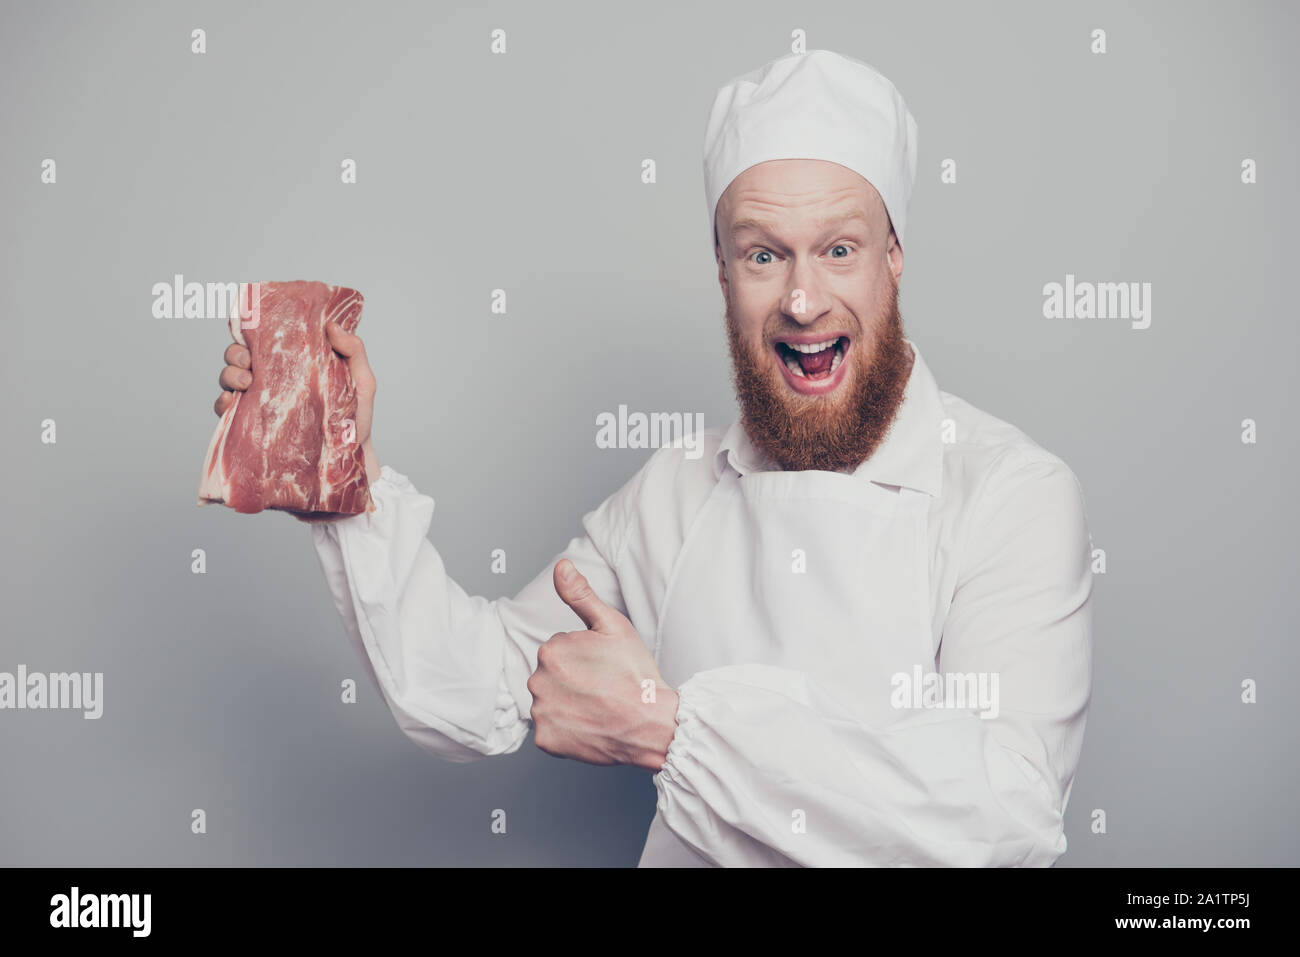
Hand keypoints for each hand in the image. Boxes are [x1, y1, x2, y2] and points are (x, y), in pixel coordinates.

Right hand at [213, 322, 380, 522]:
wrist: (350, 466)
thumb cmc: (355, 424)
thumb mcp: (362, 385)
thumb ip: (354, 352)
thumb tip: (332, 325)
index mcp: (293, 367)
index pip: (265, 343)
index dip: (252, 331)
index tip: (252, 329)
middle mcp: (272, 384)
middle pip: (240, 359)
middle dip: (236, 353)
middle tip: (248, 361)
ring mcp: (260, 407)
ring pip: (229, 381)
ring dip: (229, 375)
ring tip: (244, 381)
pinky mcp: (251, 431)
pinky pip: (225, 415)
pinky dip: (221, 404)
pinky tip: (230, 402)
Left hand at [527, 560, 678, 771]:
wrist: (652, 725)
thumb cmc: (636, 675)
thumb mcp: (613, 626)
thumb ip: (581, 595)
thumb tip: (561, 567)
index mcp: (551, 650)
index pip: (560, 650)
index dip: (584, 658)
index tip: (604, 668)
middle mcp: (537, 680)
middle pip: (551, 676)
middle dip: (572, 680)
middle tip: (602, 689)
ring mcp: (540, 712)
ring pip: (549, 701)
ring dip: (567, 704)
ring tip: (597, 708)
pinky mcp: (546, 740)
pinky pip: (550, 730)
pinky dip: (565, 730)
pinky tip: (589, 726)